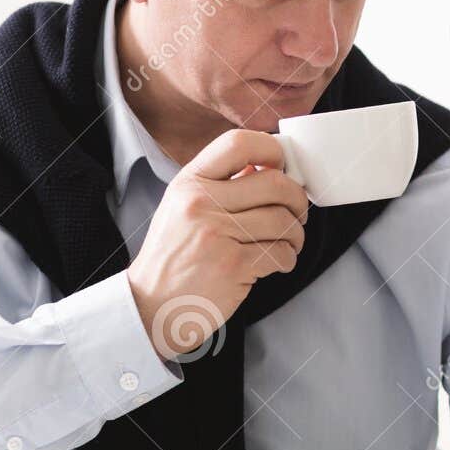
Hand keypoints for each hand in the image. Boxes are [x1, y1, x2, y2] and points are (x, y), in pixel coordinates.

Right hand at [125, 128, 309, 359]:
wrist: (153, 306)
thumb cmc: (172, 258)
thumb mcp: (182, 208)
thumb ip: (217, 184)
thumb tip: (264, 167)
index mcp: (189, 182)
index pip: (239, 143)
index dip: (272, 150)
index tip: (282, 166)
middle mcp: (202, 203)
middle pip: (275, 183)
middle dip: (297, 199)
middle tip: (297, 213)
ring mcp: (217, 234)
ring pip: (284, 220)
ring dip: (296, 233)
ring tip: (288, 242)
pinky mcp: (233, 265)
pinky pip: (280, 252)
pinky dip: (288, 258)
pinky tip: (277, 262)